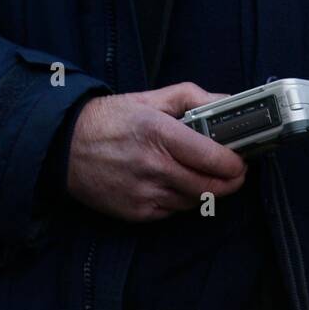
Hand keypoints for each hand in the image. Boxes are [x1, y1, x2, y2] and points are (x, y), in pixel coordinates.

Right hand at [65, 82, 246, 221]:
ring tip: (207, 176)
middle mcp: (153, 166)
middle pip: (210, 186)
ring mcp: (145, 193)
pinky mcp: (136, 213)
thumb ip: (193, 97)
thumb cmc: (111, 119)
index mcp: (159, 133)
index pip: (212, 157)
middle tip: (236, 173)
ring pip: (194, 201)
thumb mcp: (151, 98)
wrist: (66, 146)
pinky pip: (174, 212)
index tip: (242, 159)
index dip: (235, 163)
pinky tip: (179, 185)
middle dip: (231, 182)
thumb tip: (227, 103)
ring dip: (208, 191)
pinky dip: (183, 200)